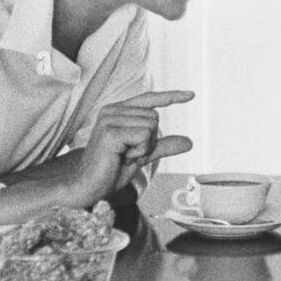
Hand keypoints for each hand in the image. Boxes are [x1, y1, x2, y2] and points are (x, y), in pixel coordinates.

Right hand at [74, 90, 194, 200]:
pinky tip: (122, 157)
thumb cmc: (112, 169)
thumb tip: (189, 142)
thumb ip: (162, 146)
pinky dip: (139, 151)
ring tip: (123, 156)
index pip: (148, 99)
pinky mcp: (110, 132)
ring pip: (151, 126)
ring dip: (143, 148)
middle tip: (129, 154)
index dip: (170, 96)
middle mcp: (112, 111)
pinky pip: (143, 136)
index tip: (191, 95)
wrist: (89, 185)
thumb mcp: (143, 154)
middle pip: (154, 117)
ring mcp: (109, 119)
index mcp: (118, 112)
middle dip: (149, 141)